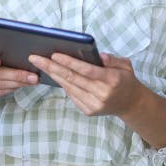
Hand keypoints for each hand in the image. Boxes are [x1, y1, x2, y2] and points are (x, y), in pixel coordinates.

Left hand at [28, 52, 142, 117]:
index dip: (69, 62)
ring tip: (40, 63)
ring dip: (53, 75)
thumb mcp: (125, 65)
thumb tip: (97, 55)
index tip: (54, 54)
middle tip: (35, 57)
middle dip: (52, 67)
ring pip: (69, 87)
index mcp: (111, 80)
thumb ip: (112, 59)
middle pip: (72, 78)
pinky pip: (71, 95)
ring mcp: (94, 104)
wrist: (130, 104)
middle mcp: (101, 94)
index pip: (86, 70)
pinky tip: (53, 74)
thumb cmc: (125, 79)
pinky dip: (62, 84)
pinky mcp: (88, 111)